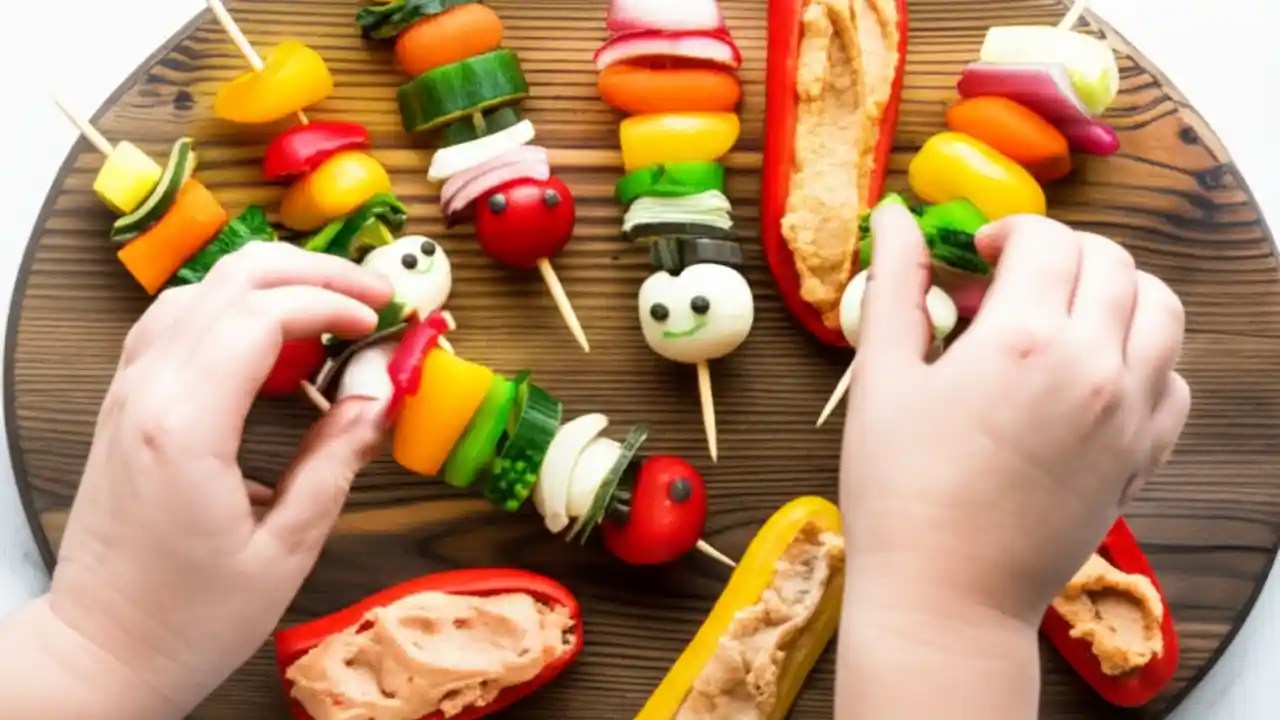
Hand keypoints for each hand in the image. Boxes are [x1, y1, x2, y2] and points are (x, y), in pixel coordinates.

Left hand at [41, 244, 392, 715]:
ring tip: (330, 306)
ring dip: (270, 284)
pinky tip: (269, 334)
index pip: (260, 315)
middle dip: (311, 273)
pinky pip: (174, 322)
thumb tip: (383, 395)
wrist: (101, 651)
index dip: (331, 303)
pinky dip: (231, 307)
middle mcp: (147, 393)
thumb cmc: (190, 617)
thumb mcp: (287, 548)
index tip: (381, 323)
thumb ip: (337, 460)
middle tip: (372, 294)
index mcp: (186, 426)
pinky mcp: (124, 404)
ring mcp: (127, 393)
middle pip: (229, 281)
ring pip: (198, 290)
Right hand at [835, 206, 1188, 717]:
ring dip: (1114, 292)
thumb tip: (893, 218)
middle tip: (1007, 285)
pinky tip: (1088, 376)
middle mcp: (1093, 366)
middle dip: (1059, 254)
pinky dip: (1142, 358)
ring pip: (1160, 311)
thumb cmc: (900, 493)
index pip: (1046, 240)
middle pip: (1110, 263)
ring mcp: (1128, 415)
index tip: (976, 256)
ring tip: (1059, 317)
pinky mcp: (1141, 457)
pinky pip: (1172, 380)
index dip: (1007, 232)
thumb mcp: (882, 378)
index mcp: (1023, 339)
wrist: (946, 596)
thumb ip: (895, 285)